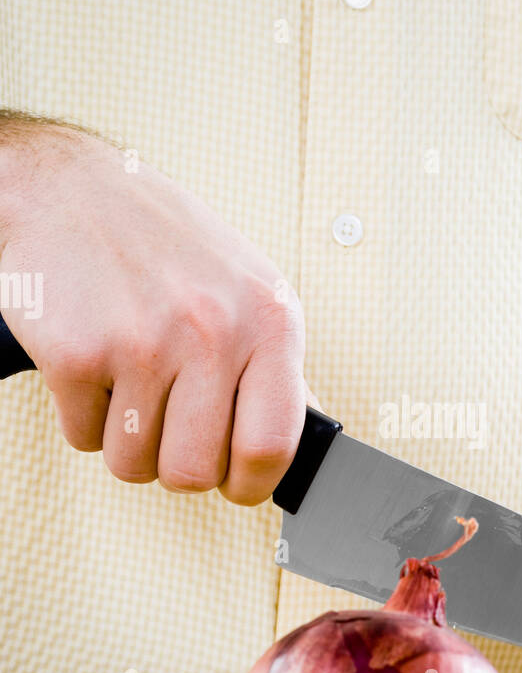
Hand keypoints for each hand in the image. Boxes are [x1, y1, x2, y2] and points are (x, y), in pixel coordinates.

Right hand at [0, 124, 306, 504]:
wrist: (67, 189)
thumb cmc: (162, 241)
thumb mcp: (247, 287)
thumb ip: (274, 364)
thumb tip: (303, 438)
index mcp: (269, 319)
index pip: (272, 446)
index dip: (250, 483)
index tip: (235, 481)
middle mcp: (213, 331)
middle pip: (195, 473)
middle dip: (174, 464)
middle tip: (167, 423)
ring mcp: (144, 343)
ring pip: (134, 465)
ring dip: (125, 440)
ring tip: (129, 382)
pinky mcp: (77, 354)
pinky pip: (83, 439)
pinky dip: (83, 414)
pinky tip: (94, 363)